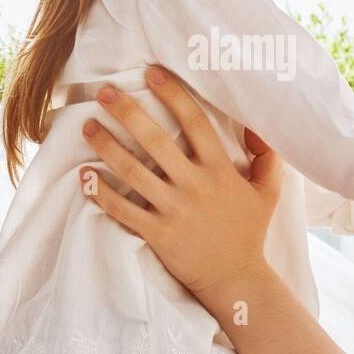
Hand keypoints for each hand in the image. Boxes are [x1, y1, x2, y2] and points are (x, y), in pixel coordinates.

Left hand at [78, 67, 283, 300]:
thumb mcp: (268, 192)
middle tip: (105, 91)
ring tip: (87, 126)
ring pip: (133, 172)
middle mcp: (195, 185)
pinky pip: (122, 210)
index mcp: (220, 170)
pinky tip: (84, 175)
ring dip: (107, 146)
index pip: (195, 122)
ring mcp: (174, 210)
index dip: (173, 94)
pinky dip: (101, 192)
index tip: (151, 73)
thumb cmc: (249, 232)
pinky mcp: (157, 234)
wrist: (236, 279)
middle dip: (128, 112)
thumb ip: (268, 157)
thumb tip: (260, 123)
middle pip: (156, 141)